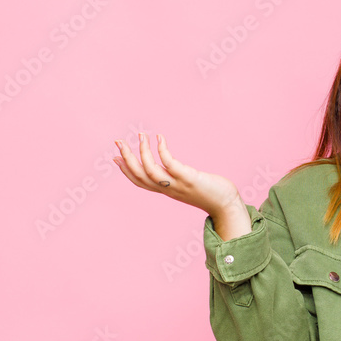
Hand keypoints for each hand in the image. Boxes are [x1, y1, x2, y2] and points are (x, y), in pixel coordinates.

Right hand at [113, 133, 242, 216]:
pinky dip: (162, 150)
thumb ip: (176, 178)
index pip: (140, 182)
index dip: (125, 170)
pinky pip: (170, 164)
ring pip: (150, 170)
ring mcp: (178, 185)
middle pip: (140, 175)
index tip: (114, 157)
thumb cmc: (211, 193)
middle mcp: (168, 189)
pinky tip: (160, 137)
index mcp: (166, 190)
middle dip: (126, 158)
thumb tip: (171, 168)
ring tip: (141, 135)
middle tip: (118, 141)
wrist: (226, 205)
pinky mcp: (189, 179)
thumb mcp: (187, 186)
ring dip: (142, 152)